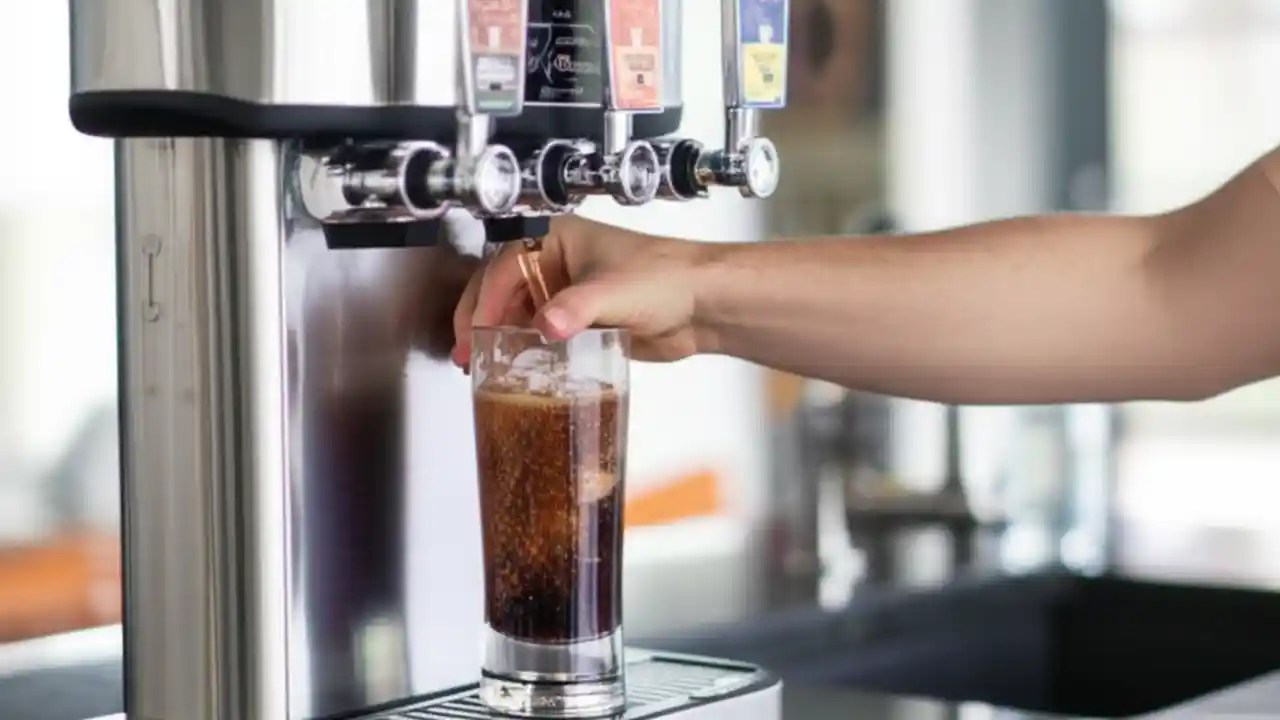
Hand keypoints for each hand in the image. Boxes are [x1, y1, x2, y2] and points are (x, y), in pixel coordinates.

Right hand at [451, 214, 708, 365]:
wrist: (703, 305)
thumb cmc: (668, 278)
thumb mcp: (615, 291)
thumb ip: (577, 307)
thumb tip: (545, 326)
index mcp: (557, 237)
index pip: (504, 266)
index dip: (484, 300)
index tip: (476, 333)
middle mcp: (556, 262)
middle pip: (501, 287)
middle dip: (480, 320)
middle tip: (467, 354)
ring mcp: (567, 290)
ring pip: (517, 310)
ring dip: (498, 336)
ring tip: (484, 365)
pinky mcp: (580, 318)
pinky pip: (540, 331)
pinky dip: (524, 347)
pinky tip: (516, 367)